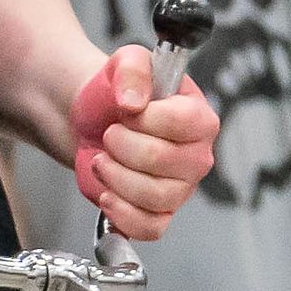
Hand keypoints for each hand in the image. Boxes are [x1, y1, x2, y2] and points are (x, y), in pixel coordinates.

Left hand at [70, 49, 217, 236]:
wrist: (91, 122)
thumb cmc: (115, 94)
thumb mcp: (125, 63)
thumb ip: (133, 70)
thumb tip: (134, 102)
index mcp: (199, 117)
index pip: (182, 123)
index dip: (144, 118)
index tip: (127, 110)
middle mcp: (197, 156)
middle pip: (161, 161)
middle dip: (121, 146)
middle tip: (109, 134)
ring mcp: (181, 188)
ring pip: (154, 197)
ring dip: (115, 177)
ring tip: (103, 159)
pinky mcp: (160, 213)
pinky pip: (150, 227)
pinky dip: (122, 213)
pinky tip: (107, 193)